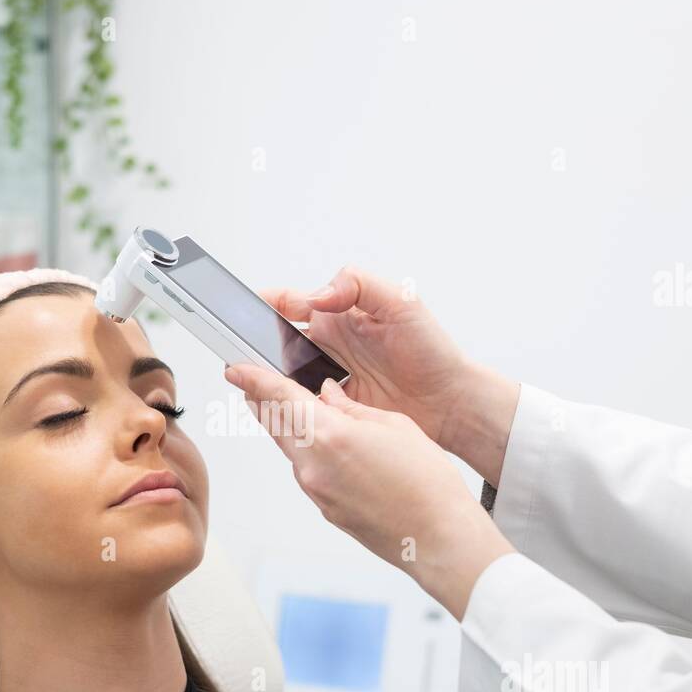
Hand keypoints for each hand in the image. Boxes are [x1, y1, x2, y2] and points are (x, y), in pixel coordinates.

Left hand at [222, 363, 515, 619]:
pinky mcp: (324, 508)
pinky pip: (309, 471)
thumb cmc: (427, 483)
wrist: (438, 538)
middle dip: (265, 402)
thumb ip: (351, 408)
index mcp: (329, 435)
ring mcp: (315, 490)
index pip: (278, 398)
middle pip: (275, 424)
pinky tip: (336, 448)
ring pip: (291, 448)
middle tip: (257, 385)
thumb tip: (327, 396)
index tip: (236, 369)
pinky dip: (313, 453)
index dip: (253, 380)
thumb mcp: (394, 425)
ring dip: (293, 429)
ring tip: (310, 414)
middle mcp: (313, 465)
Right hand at [258, 265, 520, 484]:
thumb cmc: (432, 350)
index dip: (263, 303)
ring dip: (267, 375)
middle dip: (255, 343)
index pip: (289, 302)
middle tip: (242, 349)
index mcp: (338, 313)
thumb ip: (358, 285)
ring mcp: (328, 376)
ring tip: (254, 377)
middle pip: (276, 339)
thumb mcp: (401, 301)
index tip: (244, 308)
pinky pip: (300, 403)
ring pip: (282, 373)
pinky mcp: (332, 406)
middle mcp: (328, 343)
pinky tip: (281, 404)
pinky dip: (287, 403)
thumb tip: (318, 295)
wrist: (449, 402)